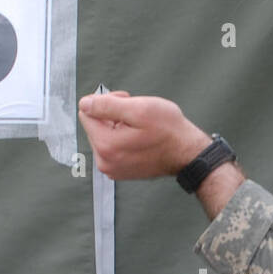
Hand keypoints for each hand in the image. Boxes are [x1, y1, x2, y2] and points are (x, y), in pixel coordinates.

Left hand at [77, 91, 211, 179]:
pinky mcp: (120, 171)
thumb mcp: (139, 109)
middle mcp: (104, 162)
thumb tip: (84, 103)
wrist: (188, 154)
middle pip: (94, 125)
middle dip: (112, 115)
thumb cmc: (169, 131)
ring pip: (103, 135)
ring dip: (118, 126)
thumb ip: (107, 105)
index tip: (127, 103)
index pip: (86, 112)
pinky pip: (112, 147)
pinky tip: (140, 138)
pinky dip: (123, 139)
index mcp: (106, 146)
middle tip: (137, 115)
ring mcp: (112, 169)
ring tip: (141, 128)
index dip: (107, 102)